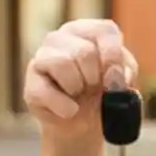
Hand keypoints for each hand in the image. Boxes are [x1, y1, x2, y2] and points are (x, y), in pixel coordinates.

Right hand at [23, 19, 138, 137]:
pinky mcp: (30, 84)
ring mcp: (41, 58)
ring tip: (78, 95)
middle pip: (85, 51)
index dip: (113, 57)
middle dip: (95, 78)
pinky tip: (69, 110)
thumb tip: (118, 77)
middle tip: (93, 88)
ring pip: (64, 63)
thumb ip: (125, 72)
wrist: (82, 125)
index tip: (116, 81)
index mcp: (87, 30)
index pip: (104, 30)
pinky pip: (47, 92)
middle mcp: (61, 37)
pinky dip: (65, 108)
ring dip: (78, 88)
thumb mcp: (121, 81)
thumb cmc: (102, 94)